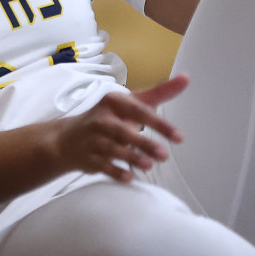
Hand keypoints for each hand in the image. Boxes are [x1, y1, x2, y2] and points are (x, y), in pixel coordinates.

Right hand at [50, 74, 188, 182]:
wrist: (68, 138)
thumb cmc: (109, 117)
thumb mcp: (131, 102)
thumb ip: (159, 93)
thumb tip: (186, 78)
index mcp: (114, 101)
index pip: (139, 111)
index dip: (160, 124)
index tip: (179, 137)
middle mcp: (101, 119)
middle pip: (124, 131)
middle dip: (144, 143)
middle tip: (164, 155)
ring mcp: (93, 139)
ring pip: (113, 149)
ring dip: (132, 158)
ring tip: (149, 165)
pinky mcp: (88, 157)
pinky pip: (102, 165)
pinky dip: (115, 172)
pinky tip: (129, 177)